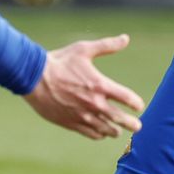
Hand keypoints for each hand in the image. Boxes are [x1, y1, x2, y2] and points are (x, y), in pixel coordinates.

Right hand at [23, 35, 145, 139]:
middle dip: (132, 125)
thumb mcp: (84, 49)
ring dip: (115, 131)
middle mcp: (94, 103)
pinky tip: (101, 132)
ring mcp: (83, 115)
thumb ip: (107, 46)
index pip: (127, 98)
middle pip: (120, 119)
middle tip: (137, 127)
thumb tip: (125, 38)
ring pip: (106, 130)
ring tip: (118, 130)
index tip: (139, 105)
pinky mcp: (71, 123)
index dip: (136, 103)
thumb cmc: (59, 61)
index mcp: (100, 85)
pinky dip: (99, 134)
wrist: (34, 78)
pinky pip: (91, 134)